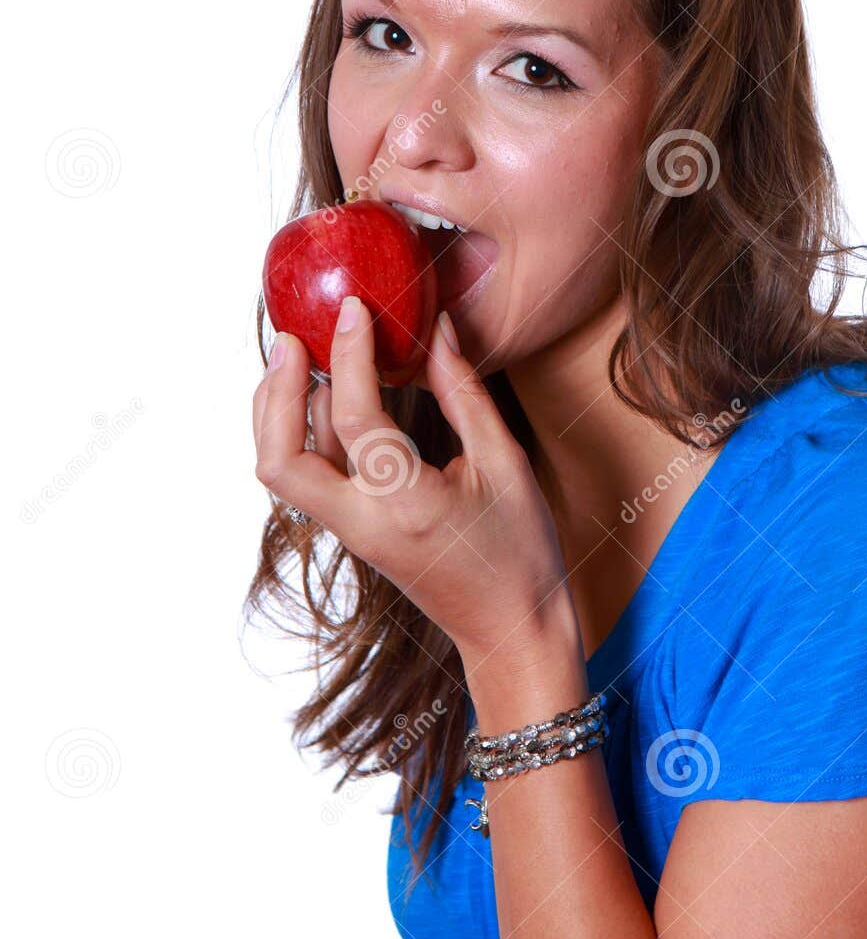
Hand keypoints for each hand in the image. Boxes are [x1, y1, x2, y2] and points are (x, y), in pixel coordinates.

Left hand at [252, 300, 576, 671]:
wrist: (510, 630)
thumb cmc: (520, 552)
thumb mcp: (504, 464)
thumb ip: (464, 393)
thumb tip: (437, 328)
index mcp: (408, 505)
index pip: (354, 420)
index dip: (349, 356)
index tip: (354, 309)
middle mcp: (364, 523)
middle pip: (279, 460)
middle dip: (274, 394)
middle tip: (292, 339)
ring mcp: (350, 533)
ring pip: (282, 471)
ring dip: (279, 411)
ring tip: (302, 356)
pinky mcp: (351, 532)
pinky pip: (308, 477)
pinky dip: (302, 432)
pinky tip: (328, 396)